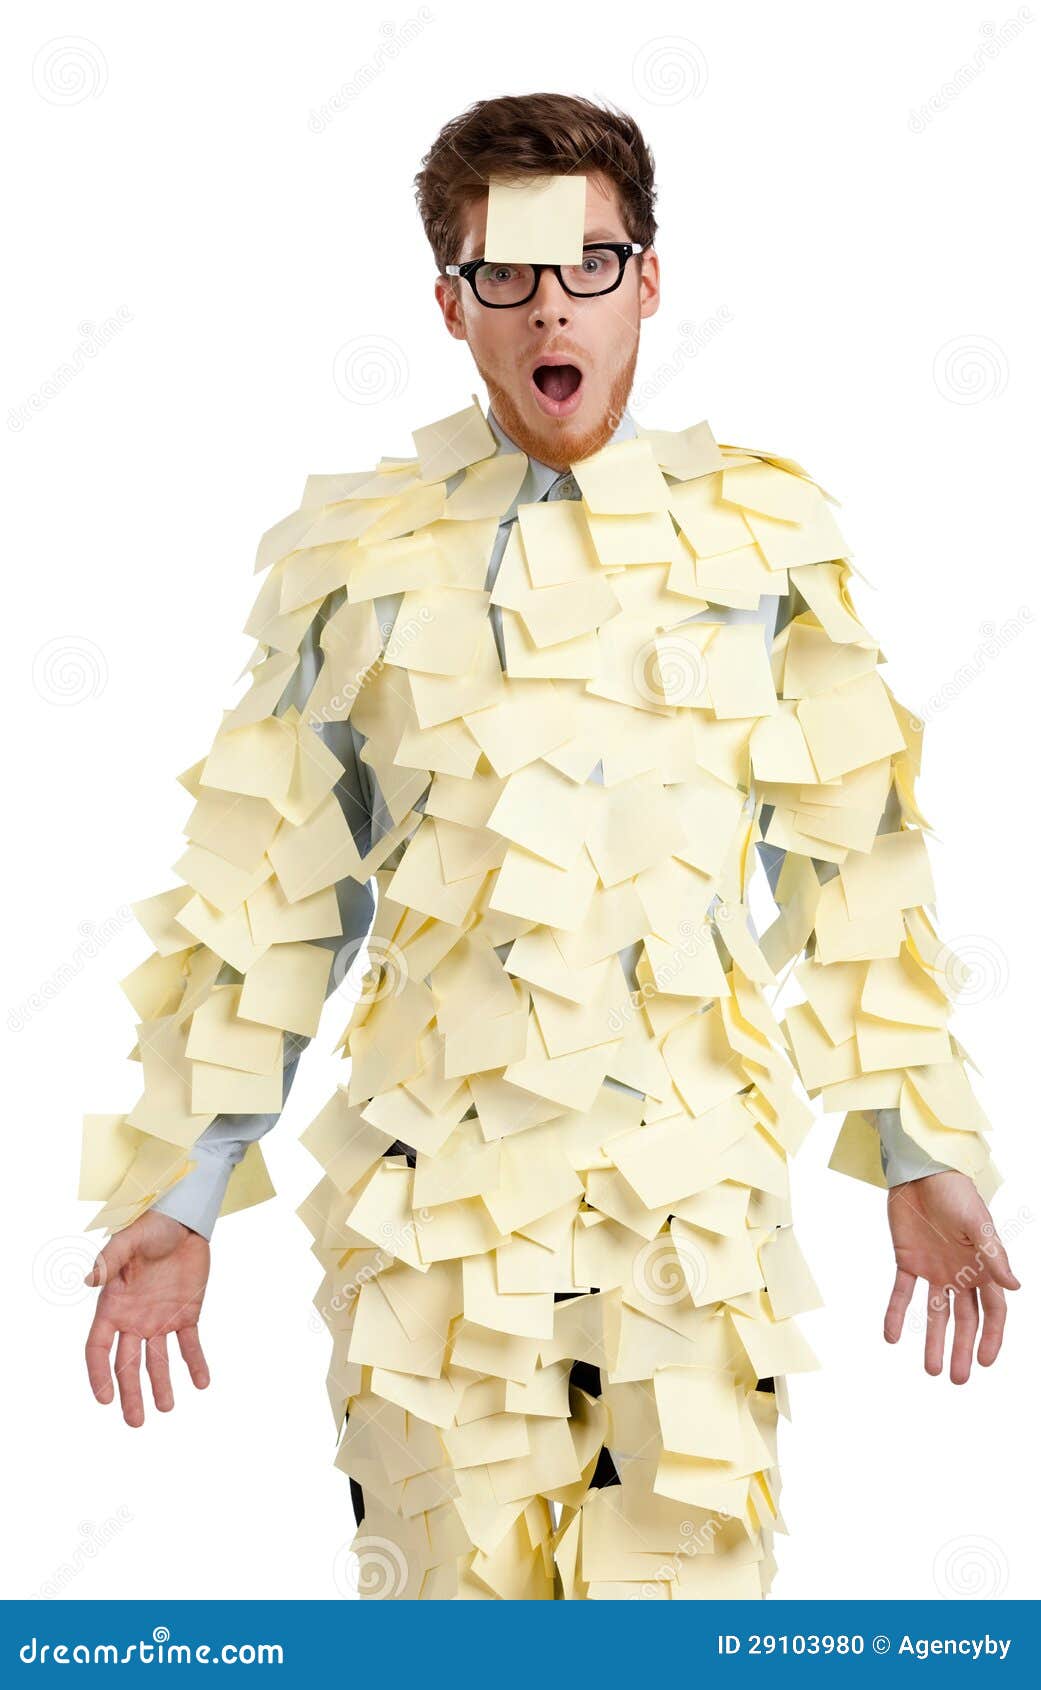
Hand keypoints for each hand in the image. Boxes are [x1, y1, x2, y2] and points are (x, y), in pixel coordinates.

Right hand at [83, 1209, 211, 1425]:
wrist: (183, 1222)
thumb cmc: (149, 1228)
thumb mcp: (127, 1241)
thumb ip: (109, 1261)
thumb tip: (89, 1280)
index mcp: (112, 1307)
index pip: (98, 1349)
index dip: (99, 1375)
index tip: (105, 1398)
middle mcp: (134, 1320)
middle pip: (128, 1364)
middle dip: (130, 1394)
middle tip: (135, 1422)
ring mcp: (160, 1320)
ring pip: (158, 1361)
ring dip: (162, 1385)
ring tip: (167, 1407)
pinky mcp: (187, 1315)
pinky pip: (190, 1345)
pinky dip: (196, 1363)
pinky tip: (202, 1382)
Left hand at [883, 1170, 1019, 1381]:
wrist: (921, 1171)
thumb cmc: (956, 1193)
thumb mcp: (977, 1224)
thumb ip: (994, 1256)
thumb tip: (1015, 1288)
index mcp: (982, 1266)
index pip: (992, 1310)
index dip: (991, 1336)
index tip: (984, 1361)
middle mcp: (960, 1273)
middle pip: (964, 1319)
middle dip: (962, 1348)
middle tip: (957, 1378)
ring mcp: (934, 1269)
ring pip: (935, 1313)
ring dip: (933, 1341)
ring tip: (932, 1370)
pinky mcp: (907, 1261)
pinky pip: (901, 1294)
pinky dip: (896, 1314)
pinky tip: (890, 1337)